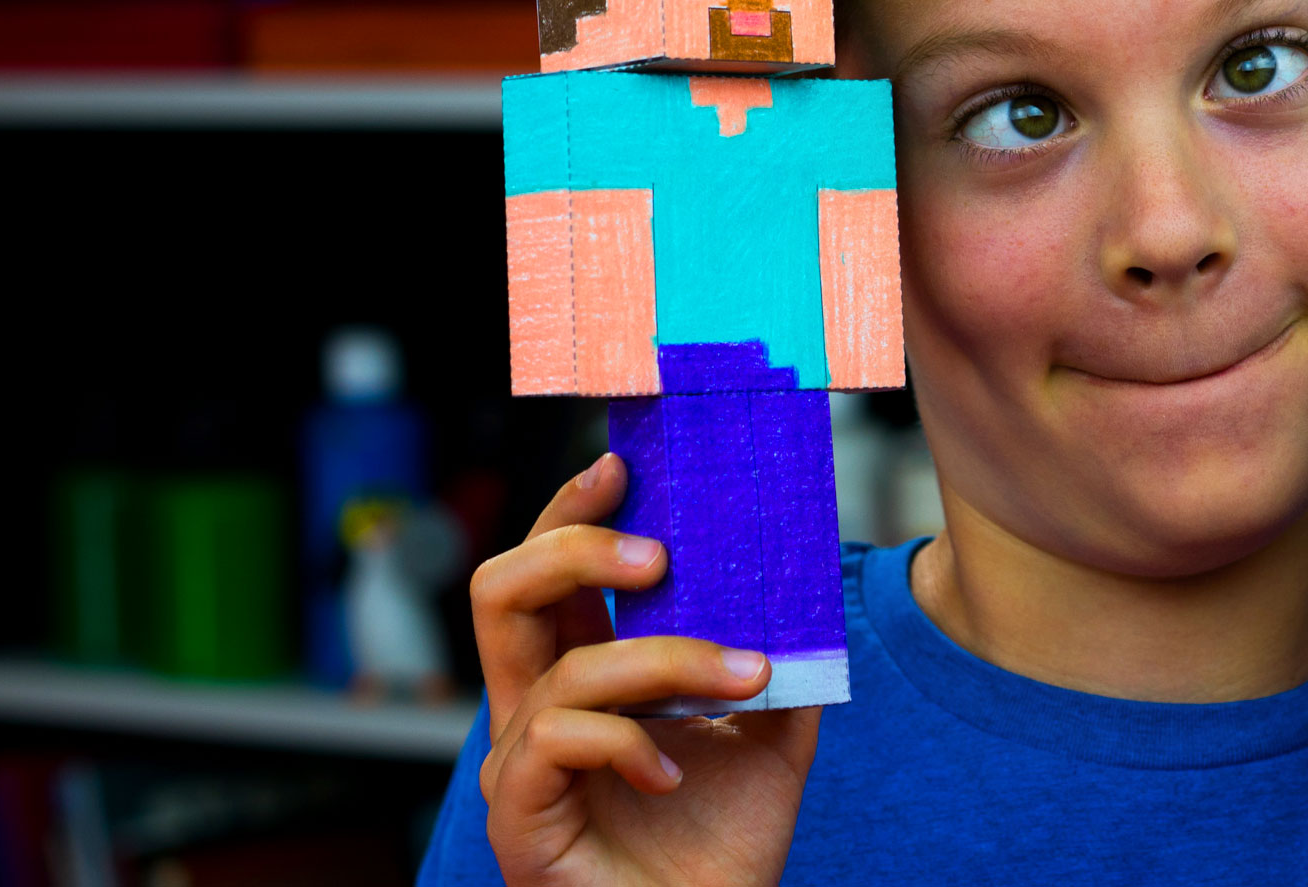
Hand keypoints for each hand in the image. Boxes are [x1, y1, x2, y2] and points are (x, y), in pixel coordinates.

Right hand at [472, 452, 818, 884]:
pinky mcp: (518, 817)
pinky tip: (674, 771)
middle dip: (574, 546)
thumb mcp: (771, 730)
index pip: (549, 572)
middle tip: (659, 554)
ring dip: (665, 660)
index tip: (622, 464)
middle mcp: (535, 711)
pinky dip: (628, 740)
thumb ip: (780, 656)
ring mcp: (519, 766)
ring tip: (743, 676)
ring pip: (559, 668)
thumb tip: (806, 582)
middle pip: (501, 590)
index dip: (571, 511)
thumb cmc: (725, 843)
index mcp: (583, 676)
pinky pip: (556, 738)